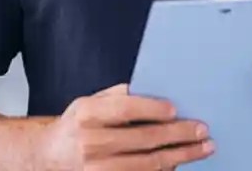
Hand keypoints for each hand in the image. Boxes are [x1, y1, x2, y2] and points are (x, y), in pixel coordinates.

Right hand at [35, 83, 214, 170]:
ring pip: (148, 164)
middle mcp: (90, 143)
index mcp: (86, 115)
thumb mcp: (89, 103)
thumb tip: (156, 89)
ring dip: (180, 156)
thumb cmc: (76, 126)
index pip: (124, 109)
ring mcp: (97, 170)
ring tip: (202, 148)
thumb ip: (118, 96)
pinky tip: (180, 163)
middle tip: (203, 130)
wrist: (49, 158)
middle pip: (143, 139)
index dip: (152, 109)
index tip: (176, 109)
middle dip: (179, 135)